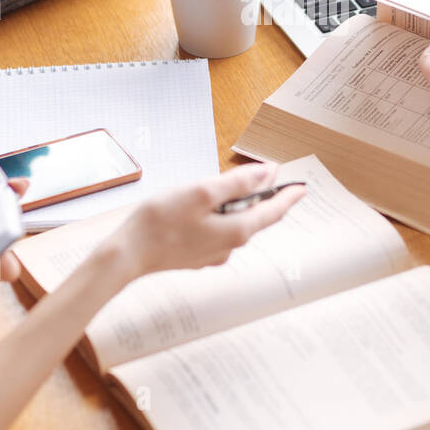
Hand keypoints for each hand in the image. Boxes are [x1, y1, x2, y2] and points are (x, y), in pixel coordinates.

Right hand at [108, 163, 306, 277]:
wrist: (127, 255)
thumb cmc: (161, 221)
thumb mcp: (202, 192)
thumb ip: (238, 183)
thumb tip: (267, 173)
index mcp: (236, 230)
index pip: (273, 211)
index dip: (289, 197)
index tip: (302, 188)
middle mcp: (229, 247)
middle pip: (255, 218)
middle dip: (263, 197)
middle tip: (270, 178)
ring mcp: (212, 254)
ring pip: (235, 225)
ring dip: (239, 206)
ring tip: (235, 188)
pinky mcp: (196, 256)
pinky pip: (217, 232)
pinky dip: (220, 217)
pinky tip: (207, 208)